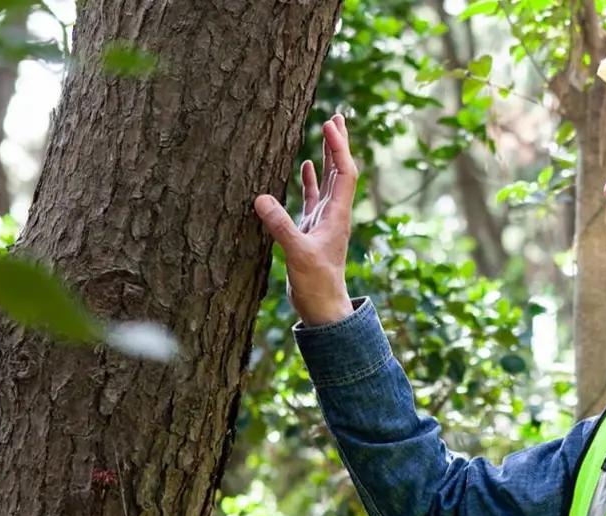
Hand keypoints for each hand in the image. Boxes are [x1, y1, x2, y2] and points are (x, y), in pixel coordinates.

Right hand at [254, 113, 357, 326]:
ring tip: (325, 131)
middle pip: (341, 171)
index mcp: (337, 215)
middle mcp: (335, 214)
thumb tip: (261, 198)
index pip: (344, 172)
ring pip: (329, 182)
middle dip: (338, 143)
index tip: (330, 123)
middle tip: (337, 116)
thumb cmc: (316, 284)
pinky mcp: (312, 230)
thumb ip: (281, 226)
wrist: (323, 308)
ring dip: (328, 157)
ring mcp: (324, 221)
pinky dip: (312, 180)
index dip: (338, 147)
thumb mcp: (297, 254)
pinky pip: (315, 197)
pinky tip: (306, 165)